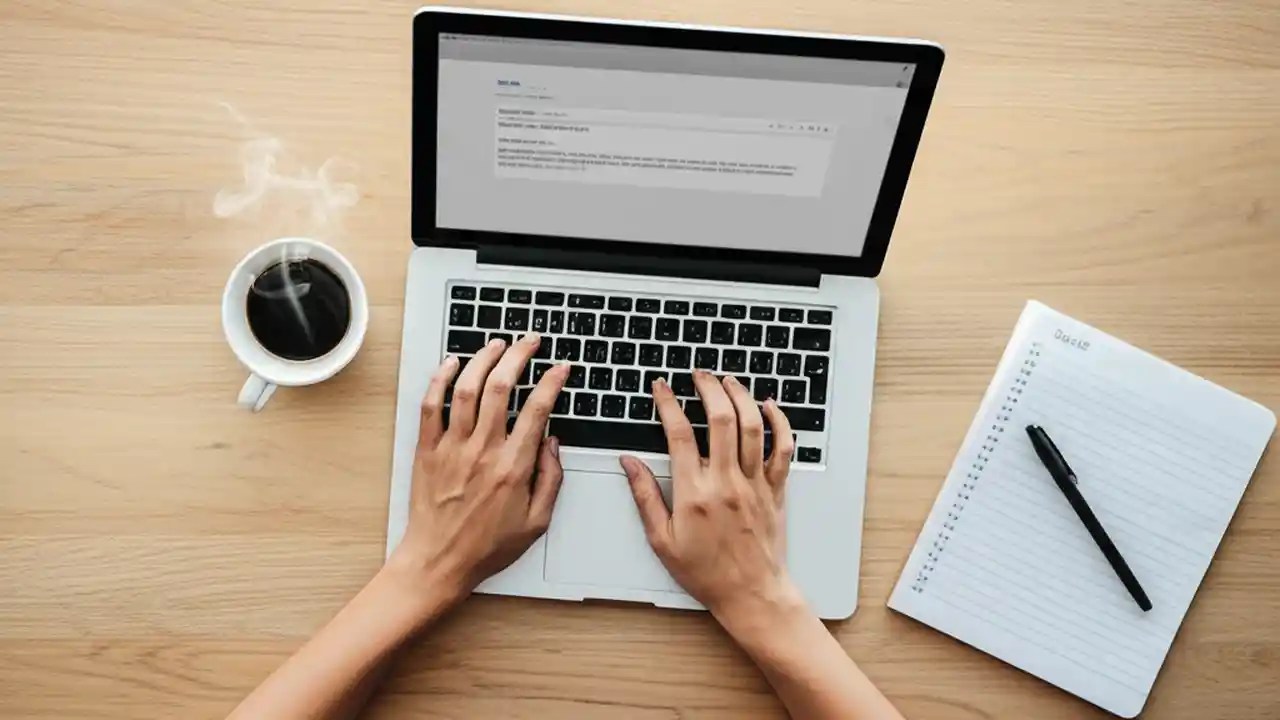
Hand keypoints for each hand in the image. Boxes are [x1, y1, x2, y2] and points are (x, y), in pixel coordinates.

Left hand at [387, 333, 569, 606]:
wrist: (439, 563)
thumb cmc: (486, 547)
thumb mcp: (536, 522)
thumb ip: (551, 479)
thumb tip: (553, 443)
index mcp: (513, 467)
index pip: (537, 409)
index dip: (552, 382)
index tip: (560, 368)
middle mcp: (482, 451)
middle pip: (501, 387)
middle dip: (519, 356)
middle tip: (530, 342)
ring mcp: (452, 448)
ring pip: (466, 389)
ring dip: (483, 359)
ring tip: (497, 344)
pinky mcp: (427, 451)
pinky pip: (431, 406)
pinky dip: (439, 380)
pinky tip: (451, 364)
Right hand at [619, 370, 801, 625]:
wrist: (751, 593)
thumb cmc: (706, 572)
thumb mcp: (662, 539)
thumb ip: (645, 496)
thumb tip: (629, 463)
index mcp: (694, 493)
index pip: (678, 434)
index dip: (667, 403)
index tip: (661, 387)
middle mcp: (726, 482)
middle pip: (720, 418)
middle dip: (708, 387)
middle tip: (698, 373)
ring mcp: (754, 483)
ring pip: (752, 426)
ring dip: (740, 396)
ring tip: (728, 381)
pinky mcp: (775, 489)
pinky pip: (783, 448)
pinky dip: (779, 422)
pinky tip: (769, 406)